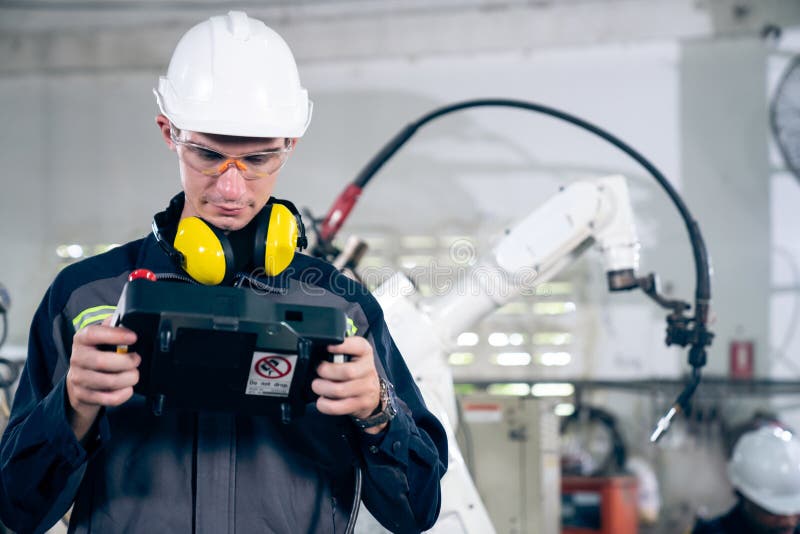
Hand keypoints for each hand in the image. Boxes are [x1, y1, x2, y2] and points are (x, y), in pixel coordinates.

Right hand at [66, 319, 140, 440]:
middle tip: (137, 359)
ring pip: (108, 382)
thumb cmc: (98, 353)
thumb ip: (112, 326)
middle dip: (126, 362)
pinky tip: (128, 388)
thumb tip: (124, 317)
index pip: (94, 334)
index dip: (115, 335)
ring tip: (134, 374)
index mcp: (82, 339)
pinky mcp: (83, 395)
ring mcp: (78, 378)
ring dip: (128, 378)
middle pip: (102, 362)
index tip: (133, 337)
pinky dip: (123, 394)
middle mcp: (77, 358)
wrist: (80, 379)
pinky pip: (108, 398)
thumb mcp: (102, 336)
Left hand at [312, 336, 384, 432]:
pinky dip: (326, 405)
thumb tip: (317, 352)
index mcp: (365, 352)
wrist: (371, 392)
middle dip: (327, 372)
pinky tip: (322, 401)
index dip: (343, 346)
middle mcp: (369, 369)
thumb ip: (337, 352)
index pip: (359, 346)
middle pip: (347, 372)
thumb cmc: (355, 371)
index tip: (328, 347)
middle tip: (318, 371)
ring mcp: (367, 388)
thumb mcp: (351, 356)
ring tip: (317, 386)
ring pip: (341, 390)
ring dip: (323, 389)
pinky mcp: (362, 404)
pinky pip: (340, 406)